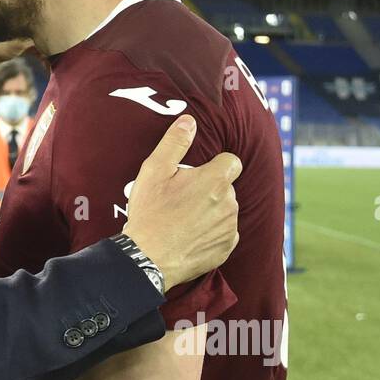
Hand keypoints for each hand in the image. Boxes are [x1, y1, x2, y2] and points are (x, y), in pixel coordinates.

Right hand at [121, 115, 240, 290]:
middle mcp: (229, 203)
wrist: (148, 258)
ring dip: (211, 210)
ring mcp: (229, 228)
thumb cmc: (150, 212)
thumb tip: (189, 121)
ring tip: (184, 218)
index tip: (196, 174)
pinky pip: (225, 233)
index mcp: (215, 180)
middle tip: (181, 198)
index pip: (231, 161)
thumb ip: (175, 142)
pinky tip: (190, 235)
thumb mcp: (154, 170)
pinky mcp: (226, 249)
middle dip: (210, 188)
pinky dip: (212, 233)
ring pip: (226, 210)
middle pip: (227, 187)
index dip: (215, 164)